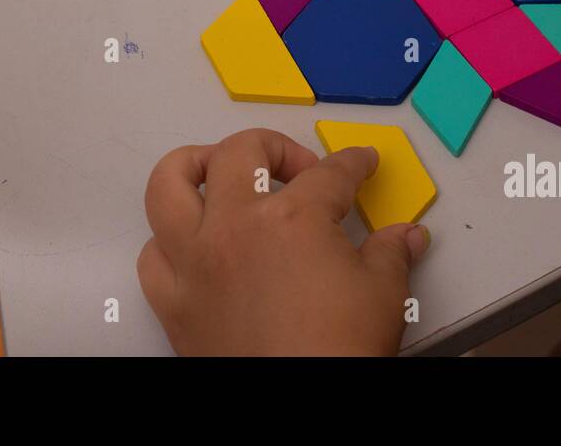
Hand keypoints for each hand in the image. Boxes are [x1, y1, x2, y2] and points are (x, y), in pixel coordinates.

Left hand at [138, 128, 430, 355]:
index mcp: (293, 217)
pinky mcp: (174, 302)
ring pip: (167, 186)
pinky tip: (196, 246)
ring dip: (192, 169)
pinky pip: (152, 256)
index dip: (351, 163)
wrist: (303, 412)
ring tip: (219, 174)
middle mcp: (235, 226)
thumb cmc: (341, 350)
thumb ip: (391, 254)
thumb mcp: (383, 295)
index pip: (330, 173)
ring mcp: (196, 261)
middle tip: (300, 172)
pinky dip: (169, 242)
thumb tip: (407, 235)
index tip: (359, 162)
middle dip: (273, 146)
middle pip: (239, 151)